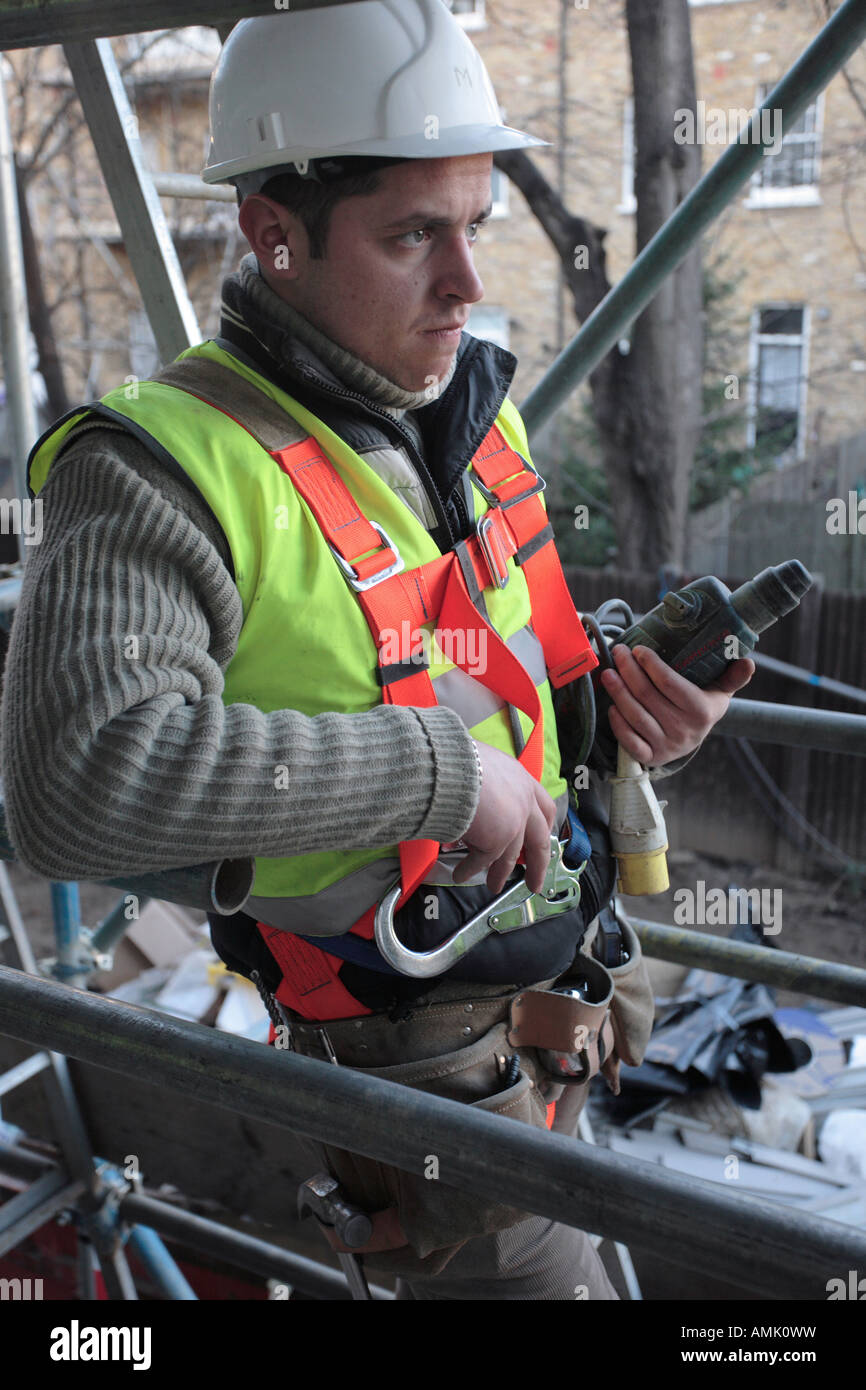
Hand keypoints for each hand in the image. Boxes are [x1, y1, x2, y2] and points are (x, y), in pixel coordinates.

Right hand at [456, 741, 556, 895]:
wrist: (448, 768)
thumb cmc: (456, 761)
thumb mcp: (480, 764)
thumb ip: (487, 784)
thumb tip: (475, 799)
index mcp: (522, 780)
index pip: (544, 807)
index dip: (545, 826)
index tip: (542, 839)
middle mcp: (524, 802)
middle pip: (538, 840)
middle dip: (538, 865)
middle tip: (534, 881)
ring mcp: (513, 823)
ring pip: (510, 857)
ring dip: (500, 873)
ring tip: (494, 886)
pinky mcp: (497, 840)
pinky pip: (483, 860)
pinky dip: (470, 869)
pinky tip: (461, 874)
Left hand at [600, 644, 754, 766]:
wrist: (693, 736)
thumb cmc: (703, 704)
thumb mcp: (720, 690)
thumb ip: (733, 676)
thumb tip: (749, 662)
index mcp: (701, 710)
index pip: (669, 683)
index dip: (651, 665)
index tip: (638, 649)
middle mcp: (684, 731)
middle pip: (647, 696)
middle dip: (628, 671)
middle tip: (618, 652)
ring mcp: (666, 746)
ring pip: (635, 716)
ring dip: (618, 692)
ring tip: (608, 673)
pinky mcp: (650, 758)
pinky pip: (629, 742)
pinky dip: (618, 724)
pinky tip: (611, 706)